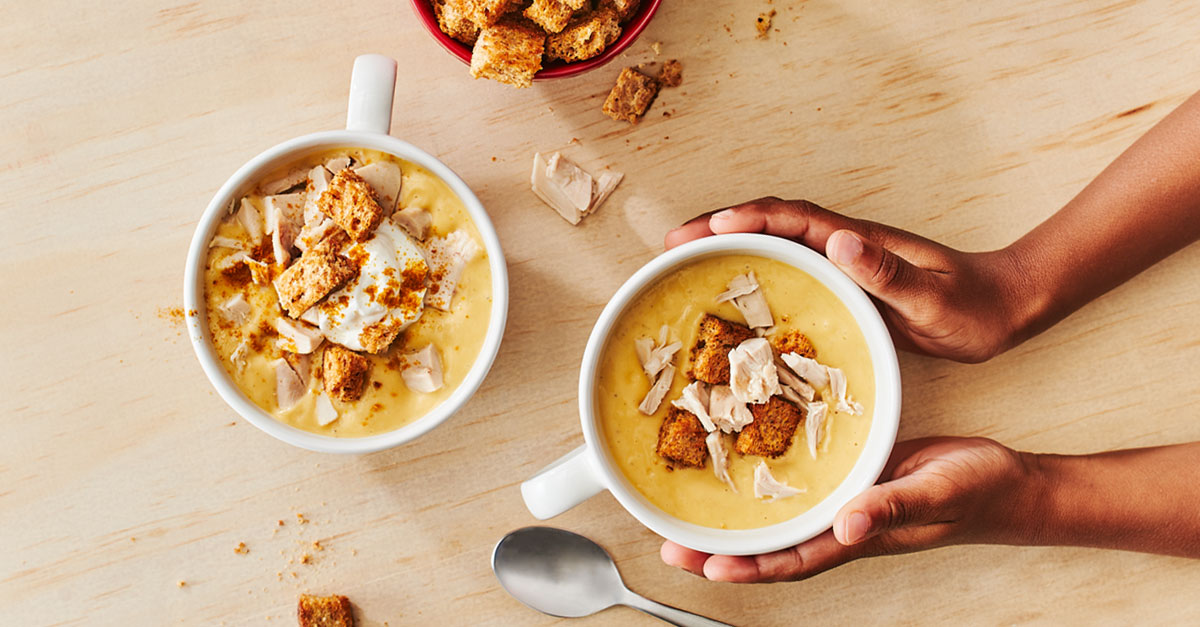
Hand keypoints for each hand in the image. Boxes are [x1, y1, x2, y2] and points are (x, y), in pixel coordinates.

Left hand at [661, 437, 1041, 582]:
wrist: (1005, 481)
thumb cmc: (978, 490)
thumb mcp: (937, 491)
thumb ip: (893, 508)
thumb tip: (846, 527)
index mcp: (860, 534)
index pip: (795, 560)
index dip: (751, 567)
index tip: (708, 568)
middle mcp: (843, 525)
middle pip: (773, 549)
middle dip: (721, 554)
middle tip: (669, 547)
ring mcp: (845, 505)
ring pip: (781, 524)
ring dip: (736, 528)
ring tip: (686, 523)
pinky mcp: (850, 479)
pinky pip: (801, 493)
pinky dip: (768, 492)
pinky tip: (743, 480)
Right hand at [664, 198, 1030, 362]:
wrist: (1003, 310)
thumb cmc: (971, 307)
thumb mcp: (933, 298)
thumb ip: (889, 273)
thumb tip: (839, 243)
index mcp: (858, 241)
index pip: (793, 219)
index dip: (749, 219)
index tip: (709, 228)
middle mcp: (843, 245)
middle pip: (770, 224)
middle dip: (719, 228)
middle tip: (670, 244)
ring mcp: (842, 263)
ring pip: (774, 244)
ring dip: (730, 247)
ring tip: (685, 261)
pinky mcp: (843, 285)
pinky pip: (787, 270)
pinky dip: (754, 271)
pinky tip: (735, 293)